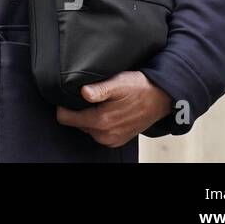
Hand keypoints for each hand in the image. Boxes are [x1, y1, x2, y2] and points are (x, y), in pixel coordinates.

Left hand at [55, 70, 172, 147]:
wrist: (160, 99)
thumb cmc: (139, 88)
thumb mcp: (118, 83)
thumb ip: (99, 89)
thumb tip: (83, 92)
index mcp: (101, 121)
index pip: (65, 118)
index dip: (64, 105)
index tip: (69, 95)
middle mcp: (104, 135)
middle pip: (76, 123)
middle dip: (79, 110)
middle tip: (91, 96)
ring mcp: (111, 140)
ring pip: (87, 127)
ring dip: (90, 116)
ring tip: (102, 102)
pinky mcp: (117, 140)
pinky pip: (98, 132)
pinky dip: (100, 122)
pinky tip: (109, 110)